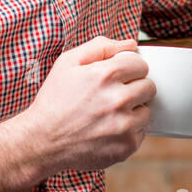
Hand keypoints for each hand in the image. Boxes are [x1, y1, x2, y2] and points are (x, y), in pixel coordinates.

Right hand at [14, 35, 155, 178]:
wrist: (42, 141)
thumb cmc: (54, 100)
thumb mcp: (68, 62)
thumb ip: (101, 46)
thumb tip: (131, 44)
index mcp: (105, 75)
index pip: (141, 64)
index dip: (129, 69)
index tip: (119, 76)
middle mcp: (117, 100)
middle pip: (149, 87)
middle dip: (134, 88)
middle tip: (113, 95)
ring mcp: (123, 125)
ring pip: (147, 111)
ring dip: (133, 111)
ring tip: (110, 114)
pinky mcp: (126, 146)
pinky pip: (141, 133)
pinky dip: (128, 132)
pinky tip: (108, 130)